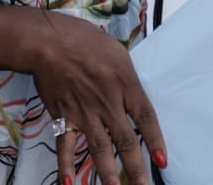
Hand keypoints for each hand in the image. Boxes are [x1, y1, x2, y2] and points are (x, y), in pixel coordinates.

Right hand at [31, 12, 165, 184]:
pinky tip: (69, 184)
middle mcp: (108, 102)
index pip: (146, 118)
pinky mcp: (63, 116)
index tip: (163, 162)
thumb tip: (136, 100)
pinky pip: (65, 145)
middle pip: (125, 141)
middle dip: (136, 168)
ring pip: (99, 148)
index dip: (155, 142)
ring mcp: (84, 111)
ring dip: (108, 173)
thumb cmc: (87, 42)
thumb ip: (129, 80)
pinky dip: (66, 165)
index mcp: (126, 84)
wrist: (50, 41)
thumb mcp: (119, 54)